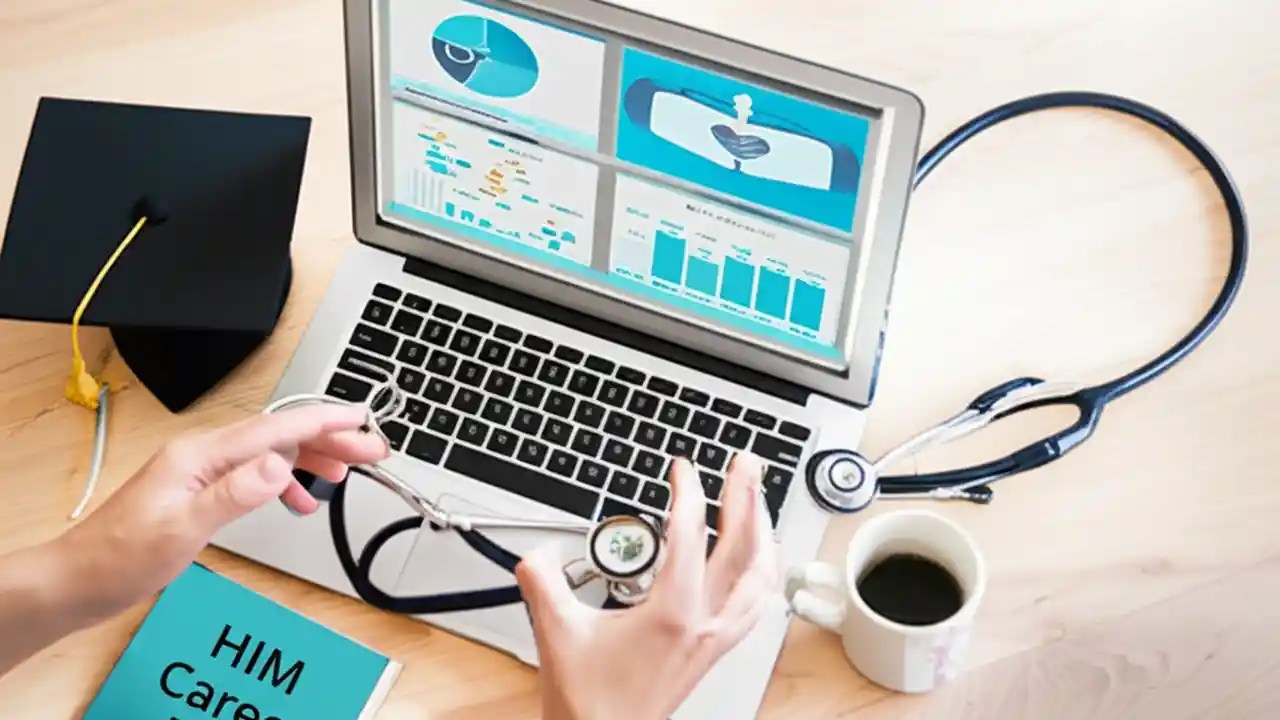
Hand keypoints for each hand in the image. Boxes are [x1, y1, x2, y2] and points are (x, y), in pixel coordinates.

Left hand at [57, 403, 388, 619]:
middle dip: (330, 439)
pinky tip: (299, 499)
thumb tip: (279, 464)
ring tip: (347, 470)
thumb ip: (234, 494)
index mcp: (200, 456)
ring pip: (272, 452)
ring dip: (312, 458)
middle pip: (280, 436)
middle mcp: (203, 455)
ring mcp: (202, 471)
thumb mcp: (183, 529)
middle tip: (373, 450)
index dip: (324, 422)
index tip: (361, 419)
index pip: (276, 429)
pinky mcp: (202, 490)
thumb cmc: (121, 557)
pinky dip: (286, 480)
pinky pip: (257, 473)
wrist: (80, 579)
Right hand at [516, 453, 779, 719]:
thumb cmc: (588, 700)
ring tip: (761, 502)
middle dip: (746, 498)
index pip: (690, 536)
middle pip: (742, 550)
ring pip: (760, 578)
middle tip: (746, 463)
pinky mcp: (714, 651)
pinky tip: (764, 561)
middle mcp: (704, 624)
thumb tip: (537, 553)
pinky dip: (765, 574)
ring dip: (764, 533)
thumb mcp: (557, 631)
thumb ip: (542, 581)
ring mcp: (715, 639)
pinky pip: (756, 605)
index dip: (687, 493)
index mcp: (672, 614)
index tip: (682, 469)